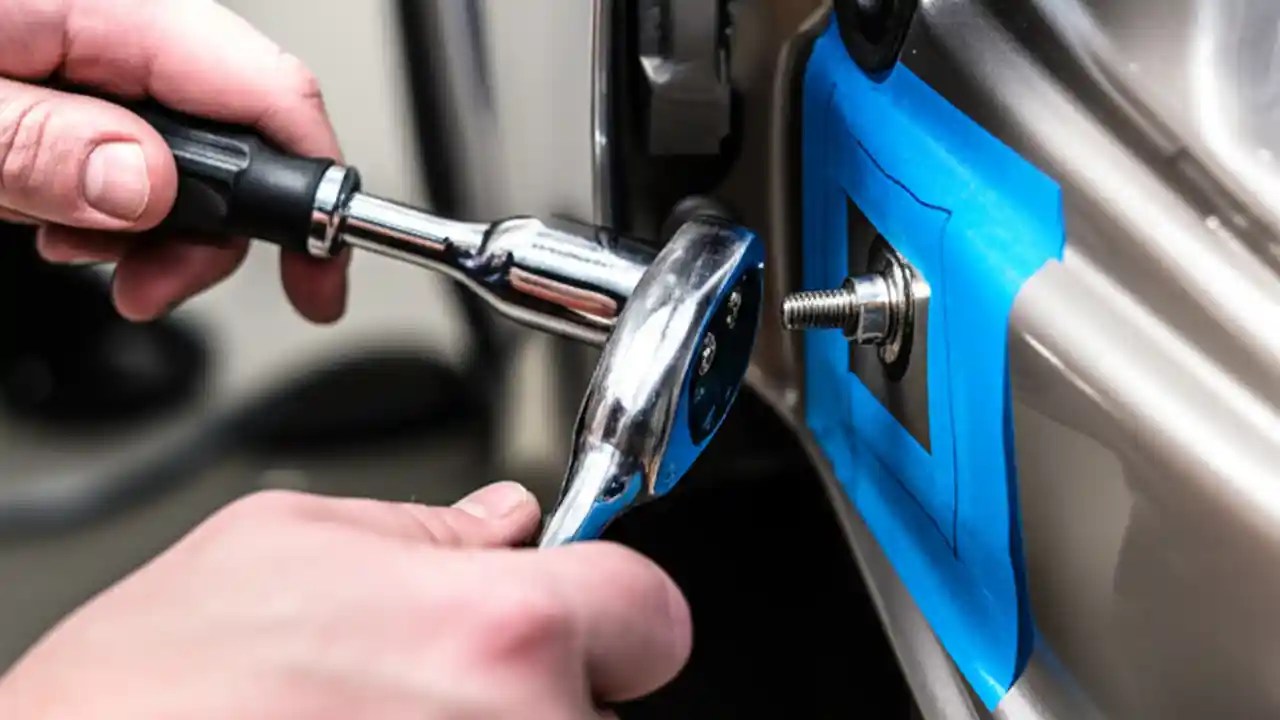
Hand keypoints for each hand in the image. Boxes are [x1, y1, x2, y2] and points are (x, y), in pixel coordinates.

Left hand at [0, 0, 347, 322]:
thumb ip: (42, 145)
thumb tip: (147, 189)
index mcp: (100, 4)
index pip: (264, 88)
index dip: (312, 190)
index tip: (318, 272)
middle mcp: (110, 17)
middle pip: (231, 132)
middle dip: (201, 229)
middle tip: (152, 288)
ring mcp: (87, 43)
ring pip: (173, 150)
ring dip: (136, 222)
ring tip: (67, 242)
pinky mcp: (64, 70)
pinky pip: (118, 138)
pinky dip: (96, 194)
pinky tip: (47, 206)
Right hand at [0, 482, 691, 718]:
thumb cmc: (148, 694)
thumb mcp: (283, 541)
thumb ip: (427, 528)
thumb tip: (505, 519)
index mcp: (500, 631)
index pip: (653, 610)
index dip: (610, 604)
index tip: (581, 611)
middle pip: (607, 704)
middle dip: (545, 684)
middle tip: (431, 684)